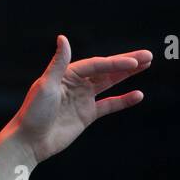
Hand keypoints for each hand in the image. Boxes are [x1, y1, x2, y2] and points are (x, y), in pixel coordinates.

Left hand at [7, 36, 150, 164]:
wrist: (30, 142)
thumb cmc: (33, 113)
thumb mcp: (45, 86)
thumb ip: (58, 63)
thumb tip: (63, 38)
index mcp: (66, 74)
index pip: (96, 65)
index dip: (115, 62)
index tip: (134, 62)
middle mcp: (76, 83)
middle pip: (106, 70)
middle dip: (126, 62)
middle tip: (148, 55)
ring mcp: (83, 99)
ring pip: (110, 83)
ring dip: (127, 75)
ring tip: (147, 65)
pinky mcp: (87, 114)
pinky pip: (109, 104)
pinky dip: (123, 100)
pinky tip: (138, 94)